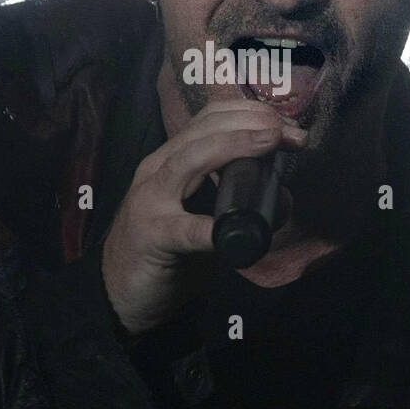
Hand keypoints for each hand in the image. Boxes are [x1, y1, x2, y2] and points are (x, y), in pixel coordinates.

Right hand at [100, 99, 306, 335]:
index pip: (209, 120)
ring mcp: (150, 201)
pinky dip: (210, 227)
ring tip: (269, 143)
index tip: (288, 125)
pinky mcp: (151, 237)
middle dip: (251, 124)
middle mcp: (158, 170)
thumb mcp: (205, 221)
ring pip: (189, 160)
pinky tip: (231, 230)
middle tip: (292, 133)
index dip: (250, 113)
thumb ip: (239, 206)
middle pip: (203, 131)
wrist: (118, 295)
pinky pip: (184, 229)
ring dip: (233, 146)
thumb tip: (283, 197)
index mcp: (171, 161)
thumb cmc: (166, 253)